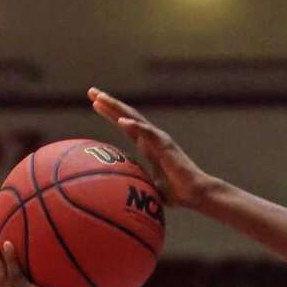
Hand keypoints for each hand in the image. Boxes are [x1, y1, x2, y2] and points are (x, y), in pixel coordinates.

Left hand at [88, 88, 214, 208]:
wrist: (195, 194)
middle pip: (127, 115)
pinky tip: (121, 120)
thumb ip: (137, 183)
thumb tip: (122, 195)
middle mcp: (152, 137)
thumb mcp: (149, 188)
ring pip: (134, 118)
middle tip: (92, 91)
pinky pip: (147, 133)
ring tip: (100, 98)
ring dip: (116, 107)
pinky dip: (134, 126)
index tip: (95, 104)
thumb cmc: (177, 194)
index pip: (126, 124)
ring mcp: (159, 139)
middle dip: (109, 102)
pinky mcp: (165, 145)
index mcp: (147, 145)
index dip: (111, 113)